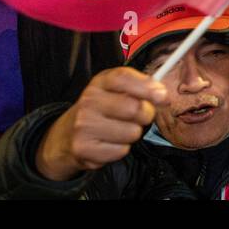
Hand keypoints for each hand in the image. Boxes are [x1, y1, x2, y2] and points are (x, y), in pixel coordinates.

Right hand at [35, 67, 167, 180]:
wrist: (65, 136)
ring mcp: (84, 125)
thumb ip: (140, 87)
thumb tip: (162, 95)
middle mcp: (88, 101)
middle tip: (139, 117)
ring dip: (132, 134)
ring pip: (132, 132)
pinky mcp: (84, 149)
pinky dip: (120, 149)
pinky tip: (109, 143)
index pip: (124, 78)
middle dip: (146, 115)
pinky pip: (121, 151)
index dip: (148, 87)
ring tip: (118, 130)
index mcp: (99, 82)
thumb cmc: (100, 110)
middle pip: (135, 108)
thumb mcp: (115, 90)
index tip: (162, 96)